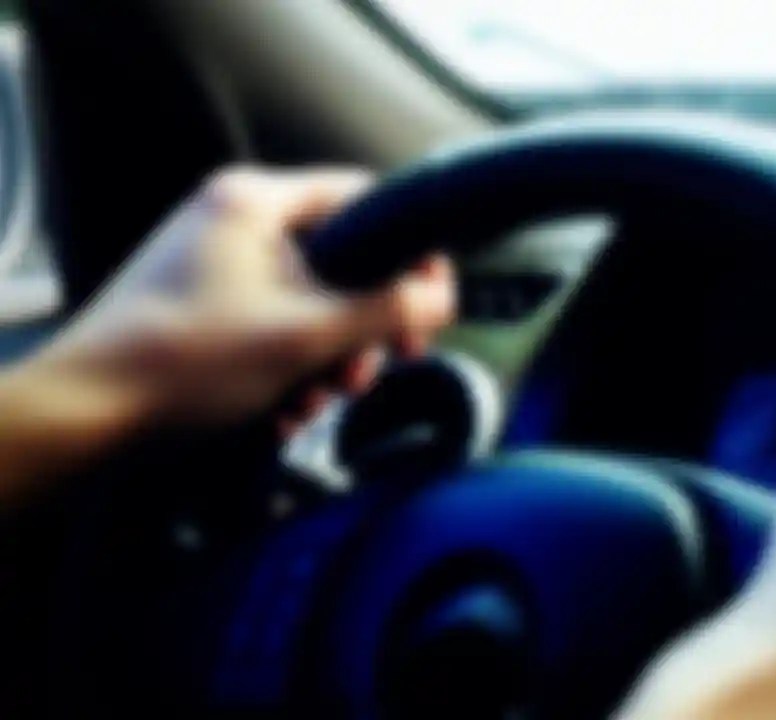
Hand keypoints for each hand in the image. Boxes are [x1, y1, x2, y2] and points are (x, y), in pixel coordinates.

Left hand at [41, 166, 454, 431]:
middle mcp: (234, 221)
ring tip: (315, 398)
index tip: (426, 304)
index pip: (365, 199)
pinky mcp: (204, 307)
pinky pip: (274, 325)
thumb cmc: (183, 361)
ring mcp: (216, 264)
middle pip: (341, 260)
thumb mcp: (309, 335)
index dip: (410, 253)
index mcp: (255, 201)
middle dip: (363, 326)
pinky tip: (284, 408)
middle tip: (374, 364)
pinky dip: (289, 368)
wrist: (89, 414)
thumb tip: (442, 296)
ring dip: (328, 358)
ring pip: (311, 301)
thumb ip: (388, 309)